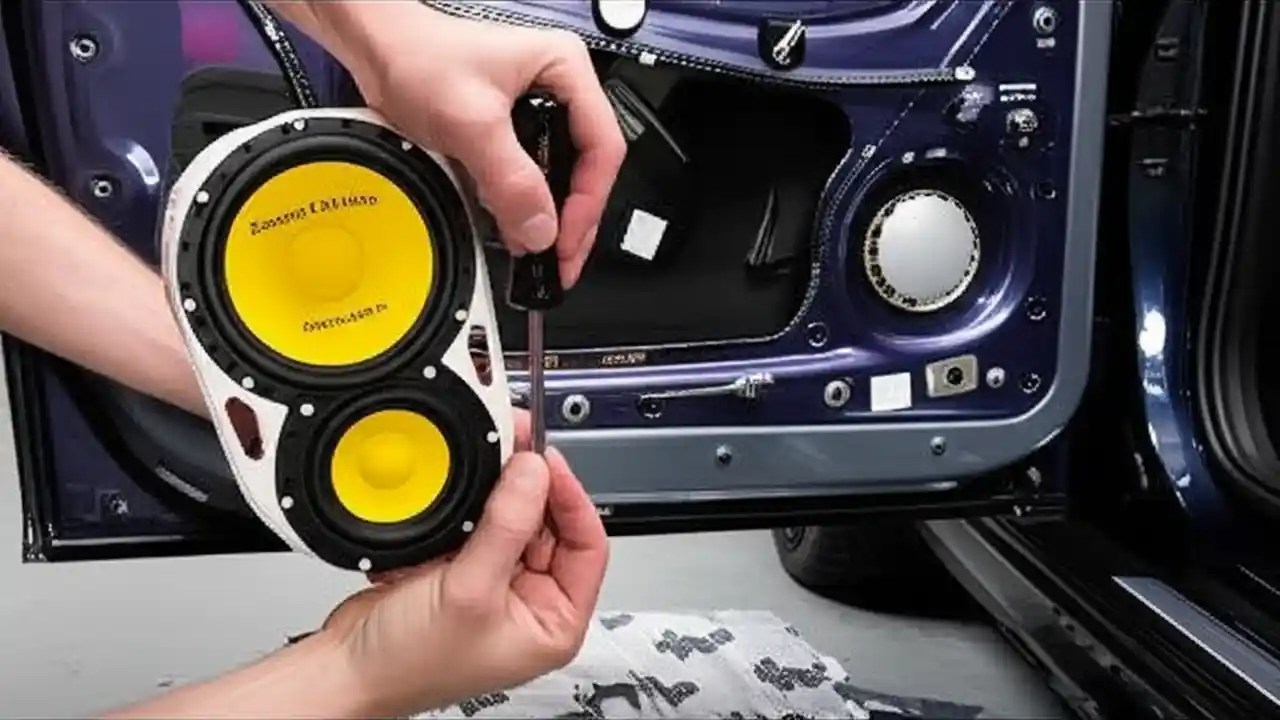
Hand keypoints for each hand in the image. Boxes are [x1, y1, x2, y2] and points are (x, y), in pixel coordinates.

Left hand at [312, 3, 626, 287]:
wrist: (377, 50)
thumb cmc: (419, 57)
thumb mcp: (471, 123)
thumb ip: (510, 180)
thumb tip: (540, 230)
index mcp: (567, 70)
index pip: (601, 147)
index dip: (588, 201)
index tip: (566, 239)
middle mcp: (559, 90)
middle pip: (585, 167)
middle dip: (571, 218)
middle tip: (560, 260)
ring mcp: (536, 112)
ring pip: (557, 176)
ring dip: (547, 217)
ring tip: (538, 251)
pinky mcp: (510, 132)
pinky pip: (529, 177)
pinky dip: (523, 207)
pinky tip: (515, 229)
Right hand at [320, 409, 609, 715]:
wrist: (347, 668)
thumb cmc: (408, 663)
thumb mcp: (469, 591)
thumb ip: (506, 527)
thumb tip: (533, 474)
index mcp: (555, 622)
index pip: (587, 544)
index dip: (571, 497)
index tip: (547, 460)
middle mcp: (532, 604)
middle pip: (551, 526)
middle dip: (530, 489)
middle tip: (514, 450)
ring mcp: (498, 585)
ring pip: (514, 520)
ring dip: (497, 496)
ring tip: (488, 466)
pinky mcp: (465, 570)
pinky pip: (480, 525)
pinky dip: (468, 510)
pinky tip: (458, 504)